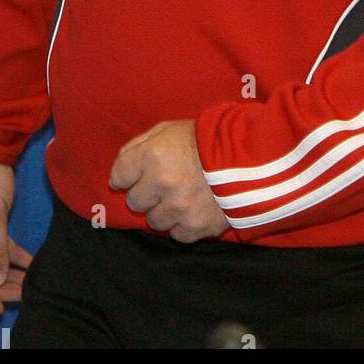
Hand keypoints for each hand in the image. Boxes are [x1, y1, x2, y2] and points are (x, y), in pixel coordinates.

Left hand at [109, 119, 228, 242]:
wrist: (247, 154)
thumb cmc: (203, 138)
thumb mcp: (168, 129)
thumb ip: (138, 147)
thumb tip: (116, 177)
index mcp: (153, 155)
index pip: (119, 175)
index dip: (129, 174)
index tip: (142, 172)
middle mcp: (163, 183)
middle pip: (134, 202)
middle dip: (147, 194)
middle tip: (166, 184)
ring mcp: (180, 207)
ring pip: (154, 221)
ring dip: (165, 211)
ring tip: (183, 197)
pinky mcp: (197, 226)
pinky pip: (177, 234)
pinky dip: (183, 224)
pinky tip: (194, 209)